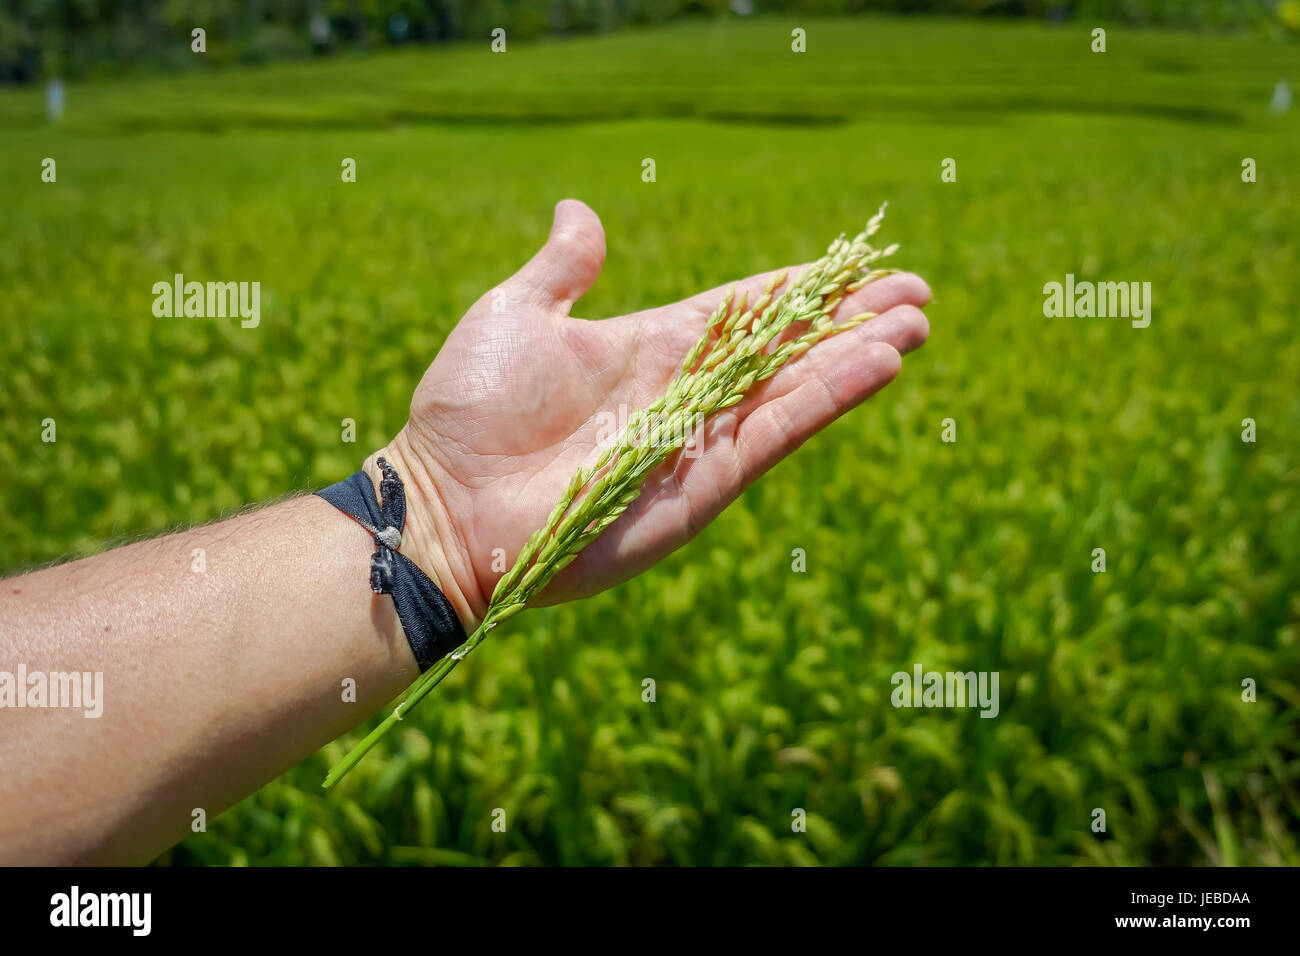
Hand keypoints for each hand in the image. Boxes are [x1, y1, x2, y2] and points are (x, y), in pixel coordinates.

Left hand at [372, 200, 929, 629]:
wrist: (447, 505)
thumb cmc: (470, 410)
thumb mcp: (516, 315)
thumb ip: (564, 269)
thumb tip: (581, 210)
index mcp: (648, 347)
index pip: (744, 311)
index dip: (801, 289)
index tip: (856, 267)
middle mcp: (685, 394)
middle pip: (787, 349)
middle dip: (848, 321)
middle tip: (914, 294)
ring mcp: (699, 442)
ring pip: (795, 388)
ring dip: (855, 355)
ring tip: (915, 323)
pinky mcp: (704, 487)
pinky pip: (776, 434)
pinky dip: (826, 398)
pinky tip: (876, 364)